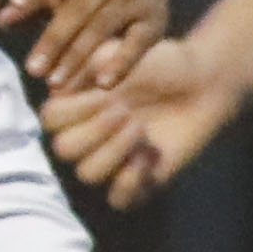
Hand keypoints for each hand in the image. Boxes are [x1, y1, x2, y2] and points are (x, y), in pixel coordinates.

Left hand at [8, 0, 173, 90]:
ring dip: (77, 56)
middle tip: (32, 69)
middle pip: (77, 8)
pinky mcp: (155, 19)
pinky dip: (121, 62)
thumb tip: (1, 21)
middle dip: (53, 40)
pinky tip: (103, 83)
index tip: (12, 5)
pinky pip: (137, 42)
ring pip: (102, 27)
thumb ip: (31, 0)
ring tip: (55, 83)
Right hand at [43, 37, 241, 211]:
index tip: (105, 93)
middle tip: (125, 112)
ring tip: (140, 128)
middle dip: (94, 130)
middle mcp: (88, 136)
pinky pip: (118, 199)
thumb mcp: (122, 52)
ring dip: (113, 150)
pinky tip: (149, 156)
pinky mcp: (139, 182)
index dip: (72, 110)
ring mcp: (112, 161)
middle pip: (63, 150)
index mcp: (76, 106)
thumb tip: (57, 84)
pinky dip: (130, 181)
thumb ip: (88, 64)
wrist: (202, 82)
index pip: (49, 119)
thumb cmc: (160, 63)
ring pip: (88, 174)